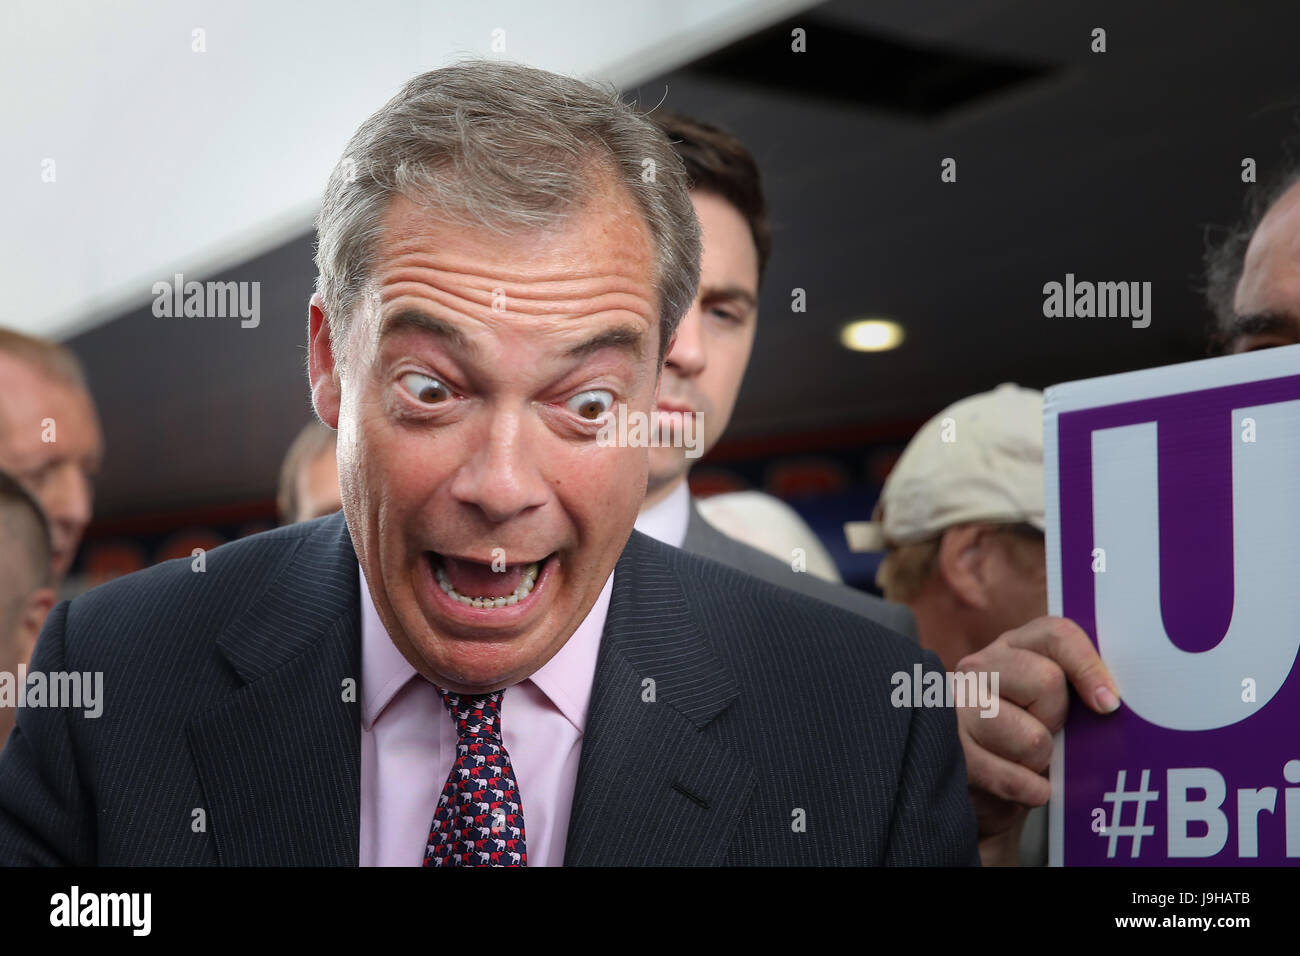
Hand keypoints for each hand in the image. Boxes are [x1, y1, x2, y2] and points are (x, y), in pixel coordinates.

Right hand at [954, 616, 1118, 863]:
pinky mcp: (952, 750)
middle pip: (1046, 680)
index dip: (1088, 665)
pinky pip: (1013, 777)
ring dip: (1039, 761)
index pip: (1056, 634)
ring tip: (1023, 762)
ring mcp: (957, 707)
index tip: (1108, 703)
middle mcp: (977, 668)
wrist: (975, 790)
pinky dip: (1030, 790)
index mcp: (1009, 648)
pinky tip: (1022, 787)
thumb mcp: (1046, 706)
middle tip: (1045, 734)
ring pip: (1032, 737)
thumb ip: (1073, 689)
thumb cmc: (1022, 743)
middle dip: (1055, 719)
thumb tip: (1114, 701)